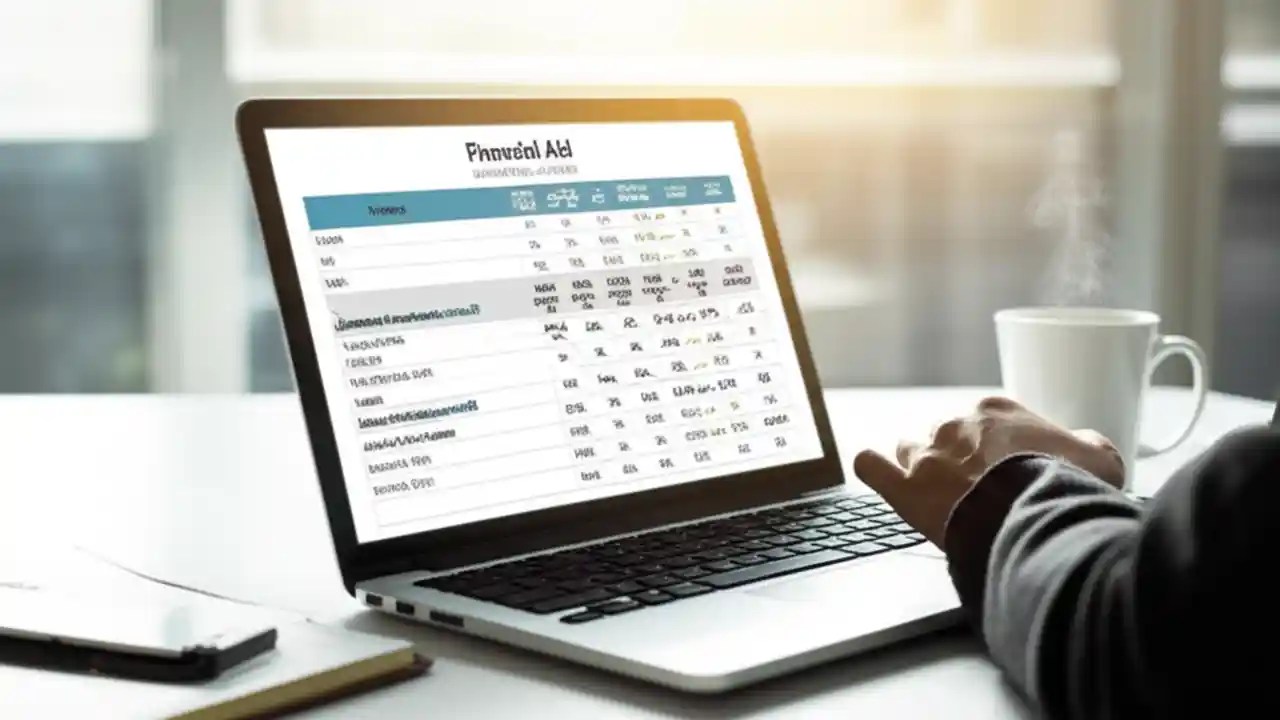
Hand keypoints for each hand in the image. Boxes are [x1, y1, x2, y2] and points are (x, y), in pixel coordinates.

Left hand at [852, 396, 1124, 546]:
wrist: (1036, 519)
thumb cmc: (1068, 488)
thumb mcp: (1101, 459)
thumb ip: (1088, 445)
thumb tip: (1084, 445)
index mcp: (997, 411)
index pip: (989, 425)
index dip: (999, 451)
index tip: (1010, 472)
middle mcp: (956, 424)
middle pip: (947, 437)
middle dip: (959, 462)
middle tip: (978, 493)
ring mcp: (926, 455)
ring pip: (909, 450)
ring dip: (920, 468)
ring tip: (937, 495)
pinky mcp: (903, 488)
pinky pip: (871, 466)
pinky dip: (873, 469)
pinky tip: (879, 475)